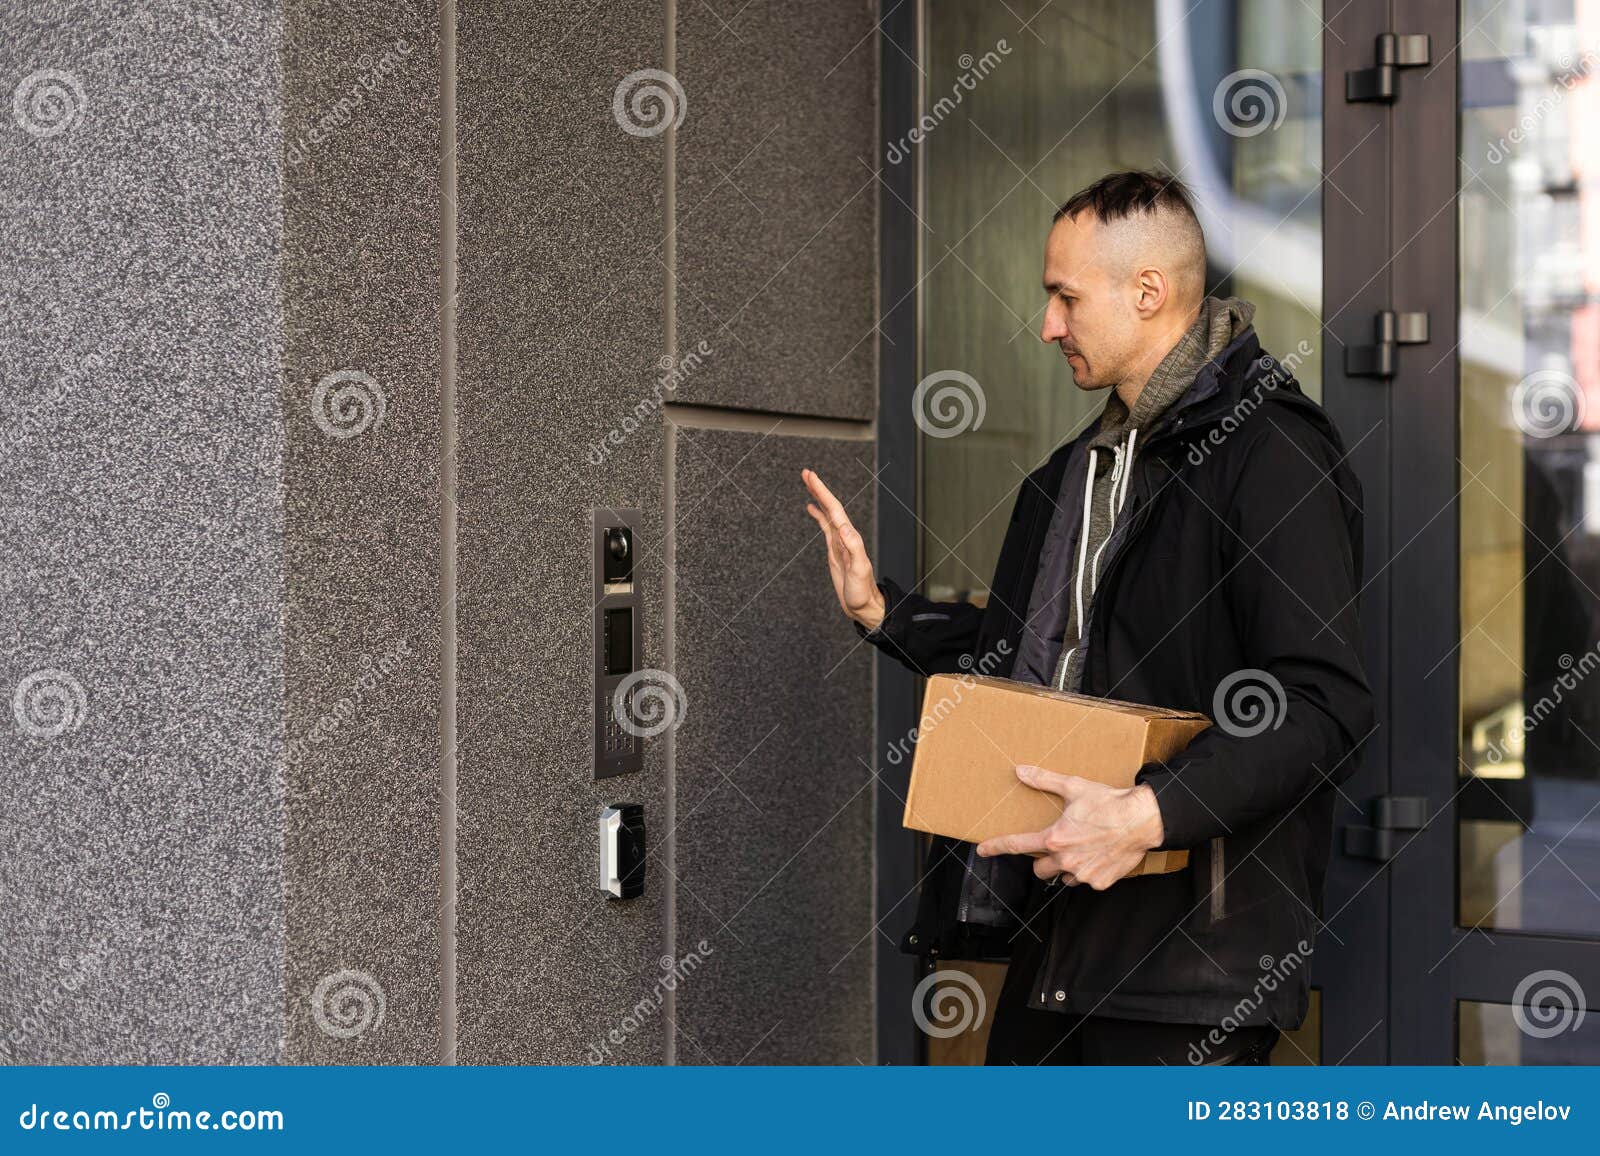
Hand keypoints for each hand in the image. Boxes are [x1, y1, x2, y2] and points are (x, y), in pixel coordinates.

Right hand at [801, 468, 885, 631]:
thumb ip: (853, 547)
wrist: (863, 606)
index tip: (811, 477)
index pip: (834, 509)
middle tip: (805, 472)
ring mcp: (839, 542)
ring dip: (818, 497)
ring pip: (827, 513)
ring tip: (807, 482)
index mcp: (849, 538)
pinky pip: (825, 526)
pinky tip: (811, 508)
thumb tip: (843, 525)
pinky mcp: (835, 550)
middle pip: (830, 507)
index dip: (822, 492)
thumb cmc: (862, 591)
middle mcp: (845, 536)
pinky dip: (818, 515)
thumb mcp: (859, 570)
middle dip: (818, 489)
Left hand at [975, 764, 1164, 890]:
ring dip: (1066, 867)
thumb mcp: (1074, 787)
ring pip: (1063, 877)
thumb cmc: (1109, 803)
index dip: (997, 847)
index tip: (983, 850)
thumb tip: (1021, 770)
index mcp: (1054, 839)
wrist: (1142, 820)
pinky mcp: (1100, 882)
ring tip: (1081, 849)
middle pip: (1039, 869)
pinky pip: (1085, 881)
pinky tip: (1097, 856)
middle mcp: (1066, 861)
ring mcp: (1083, 874)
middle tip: (1056, 846)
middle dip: (1043, 859)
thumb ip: (1044, 781)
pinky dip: (1088, 871)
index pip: (1017, 845)